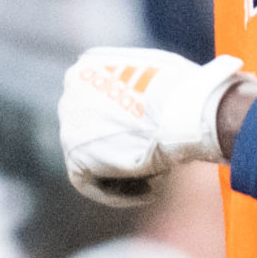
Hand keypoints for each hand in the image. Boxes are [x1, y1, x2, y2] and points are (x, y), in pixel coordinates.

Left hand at [59, 48, 252, 205]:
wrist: (184, 111)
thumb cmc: (187, 90)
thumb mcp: (164, 71)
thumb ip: (145, 79)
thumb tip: (169, 87)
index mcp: (88, 66)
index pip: (98, 102)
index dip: (125, 124)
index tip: (148, 136)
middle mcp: (71, 90)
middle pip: (94, 129)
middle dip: (122, 146)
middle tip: (153, 158)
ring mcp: (69, 122)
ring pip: (94, 157)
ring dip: (124, 169)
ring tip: (157, 174)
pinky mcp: (75, 156)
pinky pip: (91, 183)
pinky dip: (119, 191)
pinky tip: (148, 191)